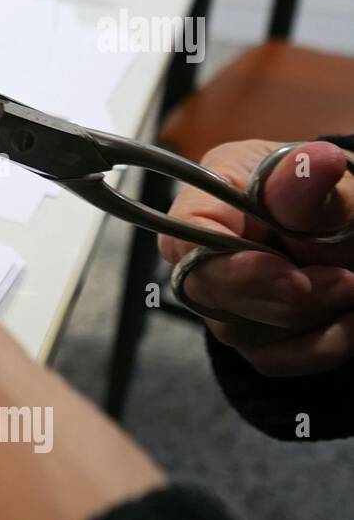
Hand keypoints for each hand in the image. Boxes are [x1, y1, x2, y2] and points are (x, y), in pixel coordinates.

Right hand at [158, 139, 353, 375]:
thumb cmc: (337, 209)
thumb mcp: (334, 194)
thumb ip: (310, 190)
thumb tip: (315, 161)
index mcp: (212, 193)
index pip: (183, 234)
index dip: (229, 264)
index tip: (292, 277)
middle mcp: (203, 246)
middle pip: (208, 289)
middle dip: (282, 295)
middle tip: (344, 280)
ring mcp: (221, 294)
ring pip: (237, 330)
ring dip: (308, 319)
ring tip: (352, 287)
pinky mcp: (245, 331)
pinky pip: (268, 358)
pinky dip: (316, 346)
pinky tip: (346, 319)